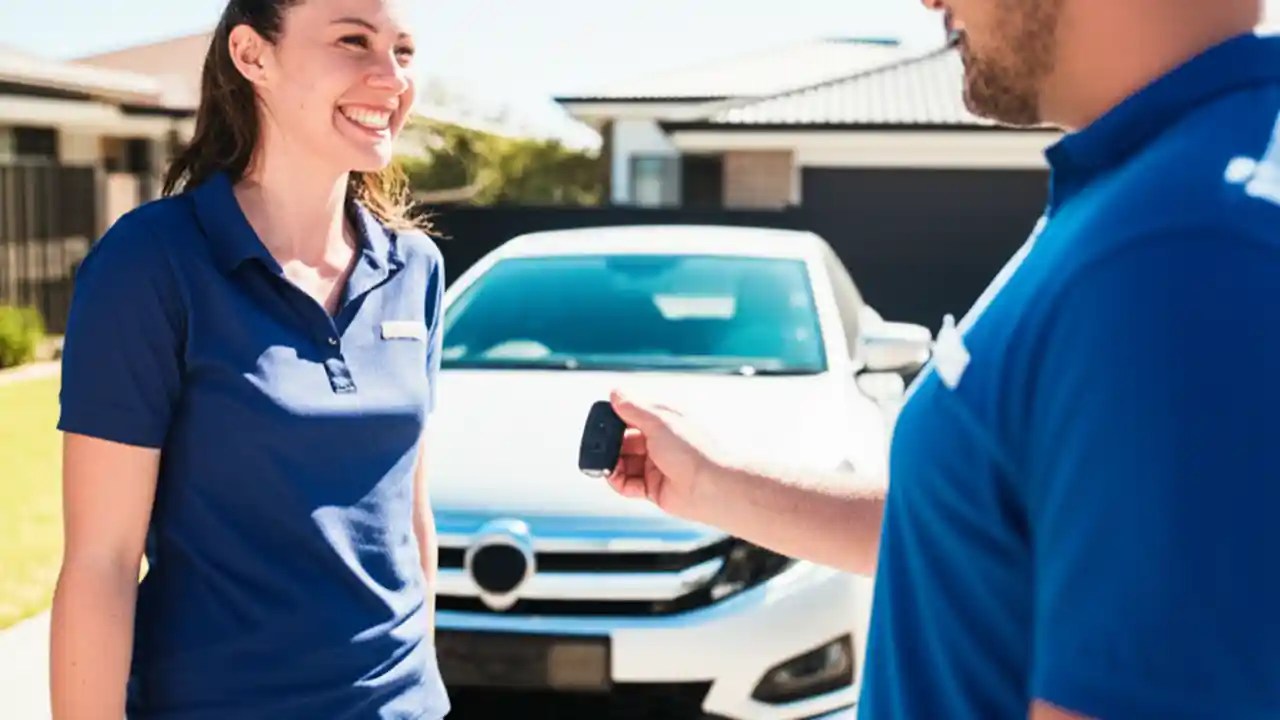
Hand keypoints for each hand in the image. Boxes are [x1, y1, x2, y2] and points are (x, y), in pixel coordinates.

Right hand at [605, 390, 724, 521]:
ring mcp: (656, 465)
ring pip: (623, 463)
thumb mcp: (659, 421)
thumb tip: (615, 393)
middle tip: (599, 448)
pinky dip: (618, 481)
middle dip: (610, 444)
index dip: (615, 419)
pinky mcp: (654, 487)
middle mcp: (659, 442)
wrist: (713, 487)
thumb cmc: (693, 450)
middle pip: (624, 441)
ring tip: (606, 466)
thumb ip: (633, 408)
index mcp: (663, 421)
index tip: (601, 424)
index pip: (631, 415)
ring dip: (612, 463)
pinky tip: (614, 477)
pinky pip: (628, 484)